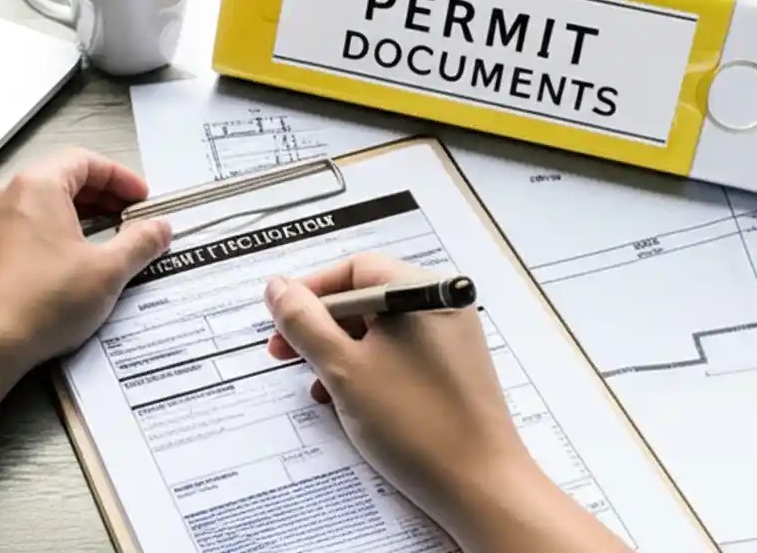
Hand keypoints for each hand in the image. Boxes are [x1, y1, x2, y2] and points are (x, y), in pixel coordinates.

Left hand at [0, 148, 170, 367]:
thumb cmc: (40, 303)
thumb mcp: (107, 272)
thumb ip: (139, 243)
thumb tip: (158, 228)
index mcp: (37, 186)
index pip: (84, 161)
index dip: (119, 177)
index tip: (139, 198)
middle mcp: (5, 197)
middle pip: (59, 179)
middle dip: (98, 196)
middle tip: (126, 217)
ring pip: (36, 206)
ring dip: (71, 217)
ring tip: (99, 241)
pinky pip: (16, 231)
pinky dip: (45, 236)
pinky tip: (61, 265)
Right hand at [264, 254, 630, 551]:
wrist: (479, 487)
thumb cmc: (415, 423)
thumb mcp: (342, 368)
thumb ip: (304, 322)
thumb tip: (278, 288)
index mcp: (420, 292)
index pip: (354, 269)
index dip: (311, 291)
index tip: (281, 317)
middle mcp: (440, 306)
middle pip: (365, 299)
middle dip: (320, 327)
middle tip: (285, 352)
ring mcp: (449, 340)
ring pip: (379, 332)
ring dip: (338, 353)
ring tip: (315, 384)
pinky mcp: (451, 372)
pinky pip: (398, 357)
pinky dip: (366, 371)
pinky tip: (345, 400)